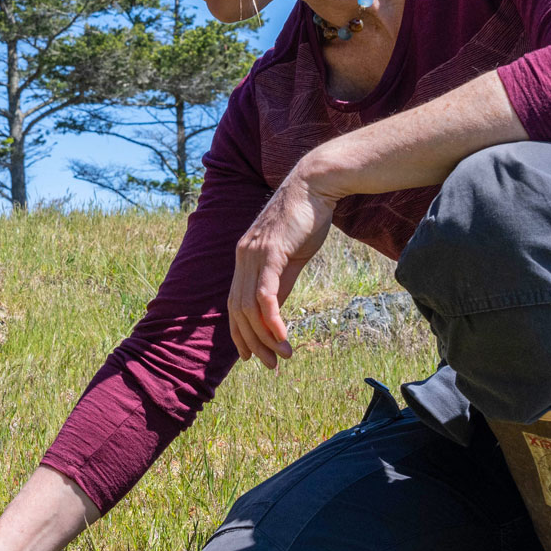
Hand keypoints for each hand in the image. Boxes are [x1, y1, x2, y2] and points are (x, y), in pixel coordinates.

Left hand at [227, 160, 342, 368]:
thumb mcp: (290, 257)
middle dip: (252, 342)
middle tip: (269, 365)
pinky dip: (272, 319)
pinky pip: (266, 294)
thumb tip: (275, 313)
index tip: (251, 355)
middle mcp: (242, 258)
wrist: (316, 185)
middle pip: (238, 310)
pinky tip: (283, 337)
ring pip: (250, 307)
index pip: (234, 304)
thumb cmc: (306, 219)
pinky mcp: (271, 252)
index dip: (240, 332)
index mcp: (244, 259)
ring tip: (282, 356)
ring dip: (265, 337)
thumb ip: (280, 284)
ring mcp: (254, 254)